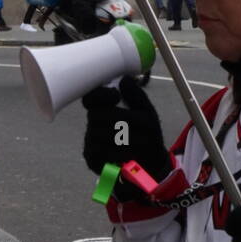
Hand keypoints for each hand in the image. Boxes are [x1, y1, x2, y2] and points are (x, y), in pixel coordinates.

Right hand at [82, 75, 170, 190]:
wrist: (149, 161)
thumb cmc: (146, 133)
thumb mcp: (147, 112)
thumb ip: (136, 96)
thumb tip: (124, 80)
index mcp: (104, 108)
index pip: (91, 97)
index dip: (100, 95)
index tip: (116, 96)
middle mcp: (93, 123)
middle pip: (96, 115)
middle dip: (117, 118)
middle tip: (136, 124)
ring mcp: (90, 141)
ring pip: (99, 133)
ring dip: (121, 136)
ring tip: (139, 140)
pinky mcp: (92, 158)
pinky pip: (100, 152)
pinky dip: (118, 151)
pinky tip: (130, 153)